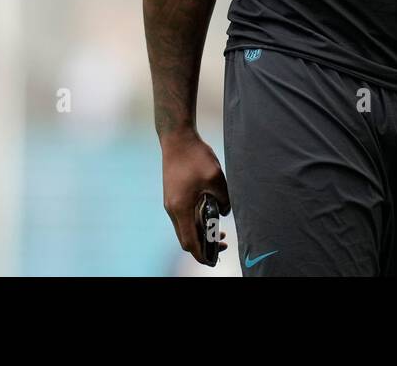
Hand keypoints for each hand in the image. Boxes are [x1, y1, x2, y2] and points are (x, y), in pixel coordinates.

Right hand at [160, 128, 230, 263]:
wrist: (177, 138)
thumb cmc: (195, 156)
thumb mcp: (216, 178)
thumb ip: (224, 198)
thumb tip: (225, 212)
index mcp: (180, 208)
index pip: (189, 241)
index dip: (202, 253)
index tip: (215, 259)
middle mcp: (172, 209)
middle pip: (185, 238)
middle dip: (203, 246)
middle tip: (223, 243)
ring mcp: (171, 202)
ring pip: (184, 227)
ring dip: (199, 232)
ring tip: (219, 231)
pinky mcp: (173, 195)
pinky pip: (183, 217)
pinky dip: (195, 222)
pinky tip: (209, 215)